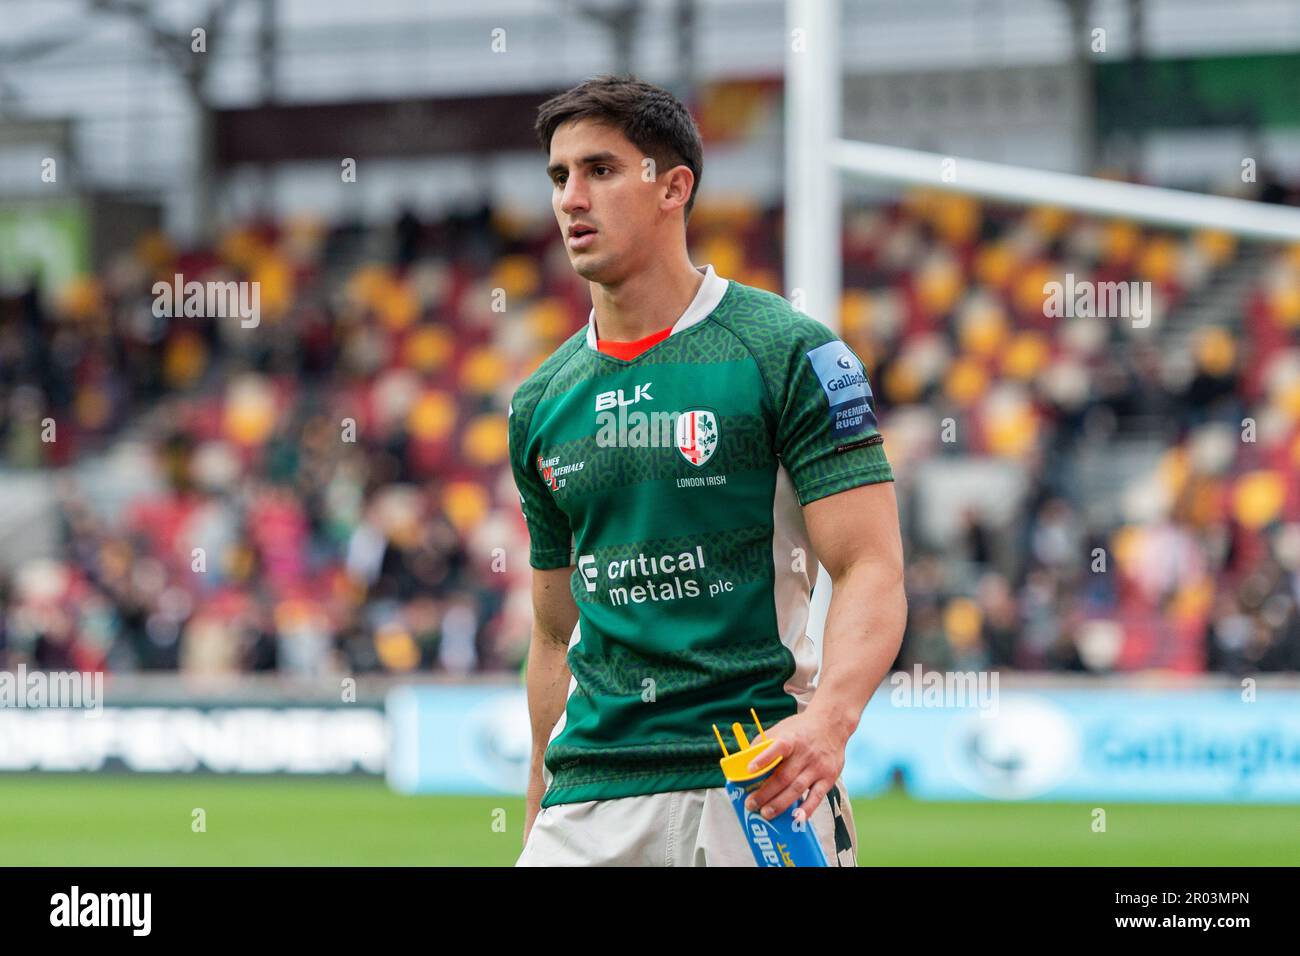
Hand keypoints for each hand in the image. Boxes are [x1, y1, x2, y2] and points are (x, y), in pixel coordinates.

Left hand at [742, 708, 850, 825]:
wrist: (832, 724)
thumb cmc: (800, 730)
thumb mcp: (782, 729)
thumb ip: (763, 744)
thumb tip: (743, 761)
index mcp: (791, 739)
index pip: (777, 747)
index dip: (763, 759)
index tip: (750, 769)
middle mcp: (805, 754)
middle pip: (783, 776)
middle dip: (765, 793)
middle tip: (751, 804)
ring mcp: (817, 767)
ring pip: (797, 788)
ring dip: (780, 804)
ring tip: (765, 814)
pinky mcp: (828, 778)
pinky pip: (817, 797)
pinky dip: (806, 809)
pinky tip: (796, 819)